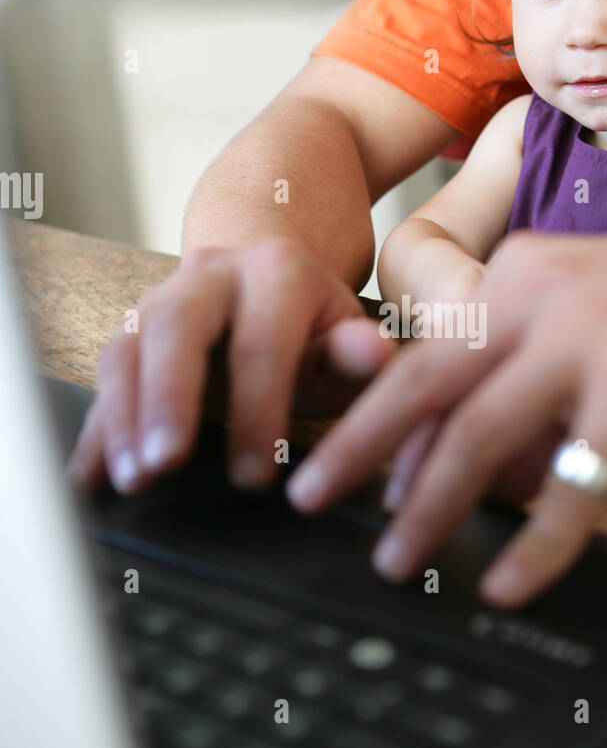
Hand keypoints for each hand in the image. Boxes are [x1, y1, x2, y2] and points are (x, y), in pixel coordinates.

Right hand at [63, 237, 395, 494]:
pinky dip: (98, 428)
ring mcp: (163, 296)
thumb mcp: (349, 340)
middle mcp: (212, 273)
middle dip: (169, 397)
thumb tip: (374, 354)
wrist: (270, 282)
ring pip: (130, 345)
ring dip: (124, 415)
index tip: (258, 474)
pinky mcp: (132, 331)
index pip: (261, 340)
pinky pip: (108, 375)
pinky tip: (91, 476)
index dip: (257, 409)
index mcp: (278, 270)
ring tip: (132, 476)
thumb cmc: (317, 329)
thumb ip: (360, 354)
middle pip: (177, 324)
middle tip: (167, 461)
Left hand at [288, 230, 606, 606]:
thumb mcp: (591, 319)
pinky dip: (535, 544)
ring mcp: (588, 336)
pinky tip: (513, 578)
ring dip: (431, 508)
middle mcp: (543, 294)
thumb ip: (526, 378)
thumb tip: (468, 462)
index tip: (343, 464)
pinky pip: (568, 486)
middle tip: (314, 498)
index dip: (378, 420)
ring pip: (479, 436)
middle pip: (426, 384)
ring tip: (401, 557)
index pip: (429, 353)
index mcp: (523, 271)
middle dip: (359, 450)